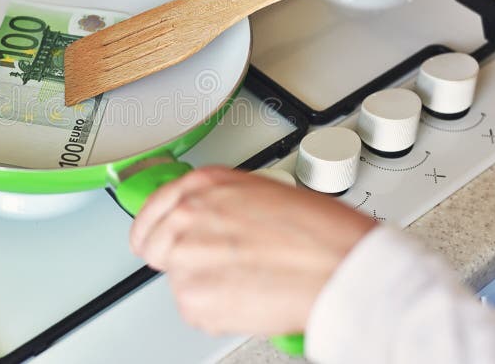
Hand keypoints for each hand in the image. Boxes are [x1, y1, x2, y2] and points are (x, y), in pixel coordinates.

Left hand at [129, 166, 375, 334]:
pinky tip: (250, 295)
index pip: (152, 210)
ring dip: (206, 285)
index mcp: (204, 184)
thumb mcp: (263, 191)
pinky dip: (217, 311)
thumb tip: (209, 219)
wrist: (342, 268)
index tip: (158, 239)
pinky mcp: (194, 297)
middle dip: (183, 259)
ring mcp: (187, 256)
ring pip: (178, 280)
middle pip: (156, 247)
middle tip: (220, 265)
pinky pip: (194, 310)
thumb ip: (222, 202)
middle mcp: (188, 215)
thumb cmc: (321, 231)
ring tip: (248, 278)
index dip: (156, 229)